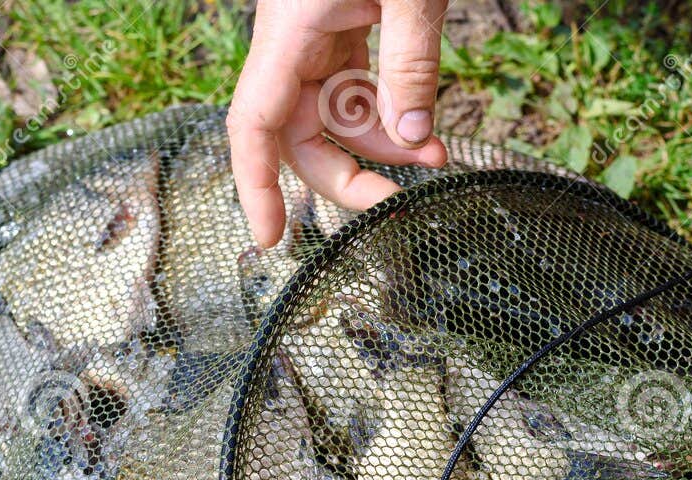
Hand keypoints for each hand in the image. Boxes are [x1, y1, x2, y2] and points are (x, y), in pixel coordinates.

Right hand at [227, 0, 450, 247]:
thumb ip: (410, 63)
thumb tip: (413, 135)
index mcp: (289, 31)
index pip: (255, 123)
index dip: (256, 186)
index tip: (271, 237)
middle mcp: (291, 42)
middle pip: (299, 135)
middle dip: (349, 177)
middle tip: (398, 203)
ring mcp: (314, 37)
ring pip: (333, 117)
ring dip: (382, 146)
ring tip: (437, 154)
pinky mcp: (339, 29)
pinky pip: (352, 90)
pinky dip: (386, 115)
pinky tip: (423, 128)